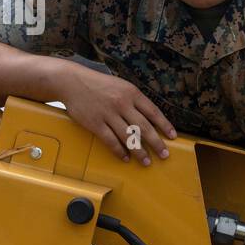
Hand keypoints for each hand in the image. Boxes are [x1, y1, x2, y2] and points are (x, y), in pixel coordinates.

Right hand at [53, 63, 175, 164]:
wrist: (72, 82)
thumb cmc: (99, 85)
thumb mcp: (122, 86)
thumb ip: (136, 100)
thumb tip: (151, 117)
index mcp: (132, 93)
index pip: (153, 112)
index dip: (165, 125)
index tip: (172, 137)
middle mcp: (122, 104)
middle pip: (144, 127)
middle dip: (156, 143)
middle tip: (164, 155)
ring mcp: (108, 114)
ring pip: (129, 137)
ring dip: (140, 152)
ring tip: (147, 162)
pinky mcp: (95, 123)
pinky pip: (110, 141)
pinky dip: (120, 151)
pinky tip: (126, 158)